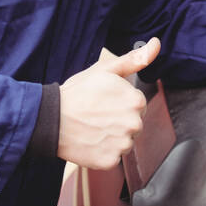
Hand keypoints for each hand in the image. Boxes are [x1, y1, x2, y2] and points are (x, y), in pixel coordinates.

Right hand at [56, 37, 160, 168]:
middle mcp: (134, 124)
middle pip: (133, 125)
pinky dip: (102, 152)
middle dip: (119, 121)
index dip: (120, 103)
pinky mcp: (110, 161)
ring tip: (92, 128)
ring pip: (124, 142)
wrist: (49, 118)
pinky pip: (113, 158)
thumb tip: (156, 44)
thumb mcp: (105, 69)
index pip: (137, 106)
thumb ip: (135, 59)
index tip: (103, 102)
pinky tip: (89, 141)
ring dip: (112, 137)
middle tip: (96, 115)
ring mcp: (122, 144)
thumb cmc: (77, 92)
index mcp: (136, 101)